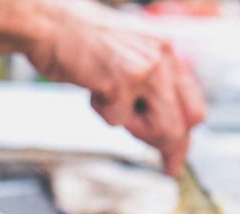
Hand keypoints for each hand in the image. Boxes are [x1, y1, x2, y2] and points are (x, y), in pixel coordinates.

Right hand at [25, 0, 205, 174]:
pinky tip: (91, 87)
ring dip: (130, 126)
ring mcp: (146, 69)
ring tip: (106, 96)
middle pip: (183, 124)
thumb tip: (162, 131)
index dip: (184, 138)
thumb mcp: (126, 58)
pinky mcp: (123, 80)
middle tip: (164, 165)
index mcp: (166, 50)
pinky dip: (100, 112)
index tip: (176, 160)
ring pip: (159, 128)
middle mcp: (162, 56)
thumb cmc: (77, 40)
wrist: (46, 23)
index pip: (193, 105)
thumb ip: (149, 86)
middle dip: (167, 145)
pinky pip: (118, 121)